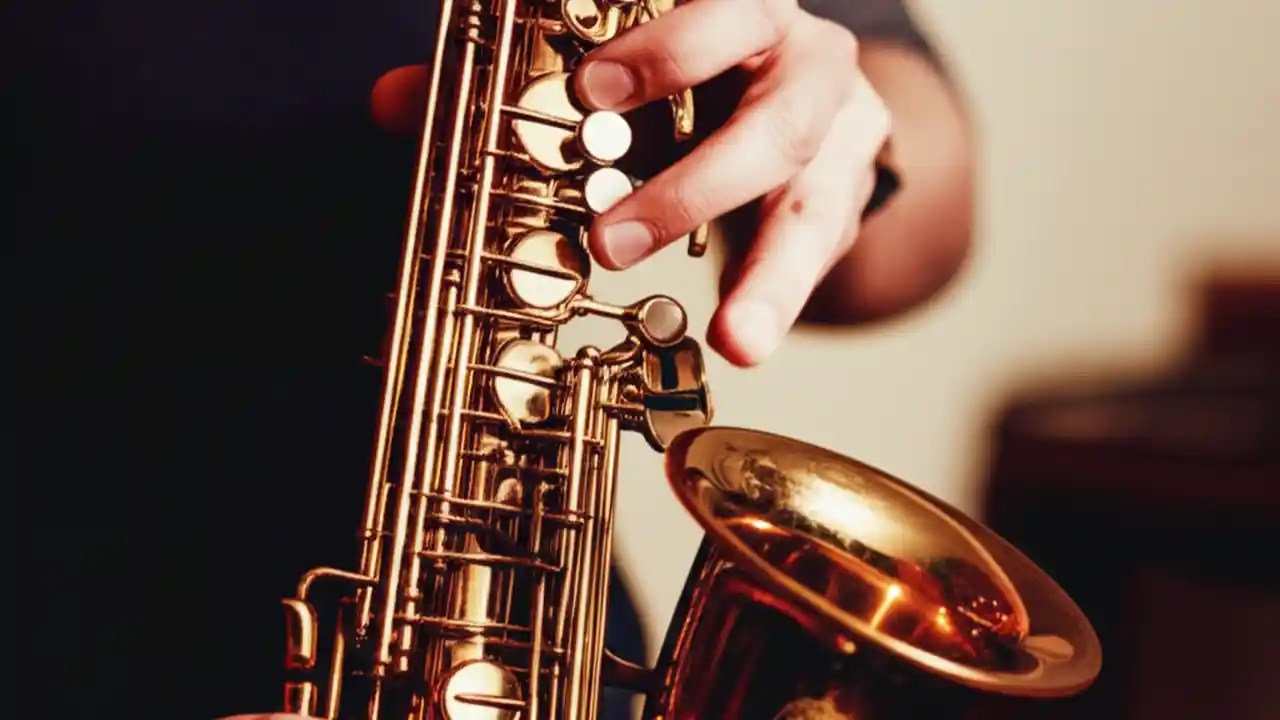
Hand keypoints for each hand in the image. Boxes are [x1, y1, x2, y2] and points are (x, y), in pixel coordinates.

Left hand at [370, 0, 890, 366]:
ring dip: (765, 272)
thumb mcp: (620, 68)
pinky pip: (820, 251)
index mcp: (741, 8)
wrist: (805, 99)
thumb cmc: (696, 77)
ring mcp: (840, 132)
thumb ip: (515, 83)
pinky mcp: (849, 198)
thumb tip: (395, 101)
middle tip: (613, 239)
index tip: (592, 89)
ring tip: (735, 335)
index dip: (663, 48)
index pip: (721, 8)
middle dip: (694, 180)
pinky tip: (747, 339)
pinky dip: (778, 300)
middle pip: (778, 111)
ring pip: (812, 196)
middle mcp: (803, 60)